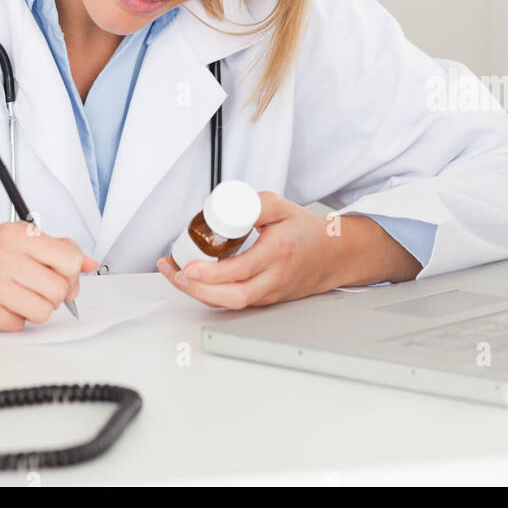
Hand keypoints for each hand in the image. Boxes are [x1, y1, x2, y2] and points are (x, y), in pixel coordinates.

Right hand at [0, 222, 98, 329]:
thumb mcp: (14, 239)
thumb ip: (54, 247)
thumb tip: (89, 263)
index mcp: (16, 234)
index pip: (69, 258)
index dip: (72, 274)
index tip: (63, 277)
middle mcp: (2, 255)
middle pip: (59, 289)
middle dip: (54, 296)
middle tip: (37, 290)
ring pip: (43, 311)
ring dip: (35, 310)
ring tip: (17, 299)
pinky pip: (18, 325)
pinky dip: (13, 321)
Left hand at [156, 193, 420, 308]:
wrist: (333, 255)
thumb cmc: (306, 231)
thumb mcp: (281, 206)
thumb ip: (253, 204)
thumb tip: (225, 208)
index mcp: (278, 253)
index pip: (241, 271)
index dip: (211, 273)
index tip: (188, 266)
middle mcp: (274, 278)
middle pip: (233, 296)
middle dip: (197, 290)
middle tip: (173, 273)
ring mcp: (271, 293)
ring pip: (232, 303)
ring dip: (200, 294)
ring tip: (176, 275)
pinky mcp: (266, 300)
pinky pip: (236, 301)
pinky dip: (212, 294)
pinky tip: (195, 281)